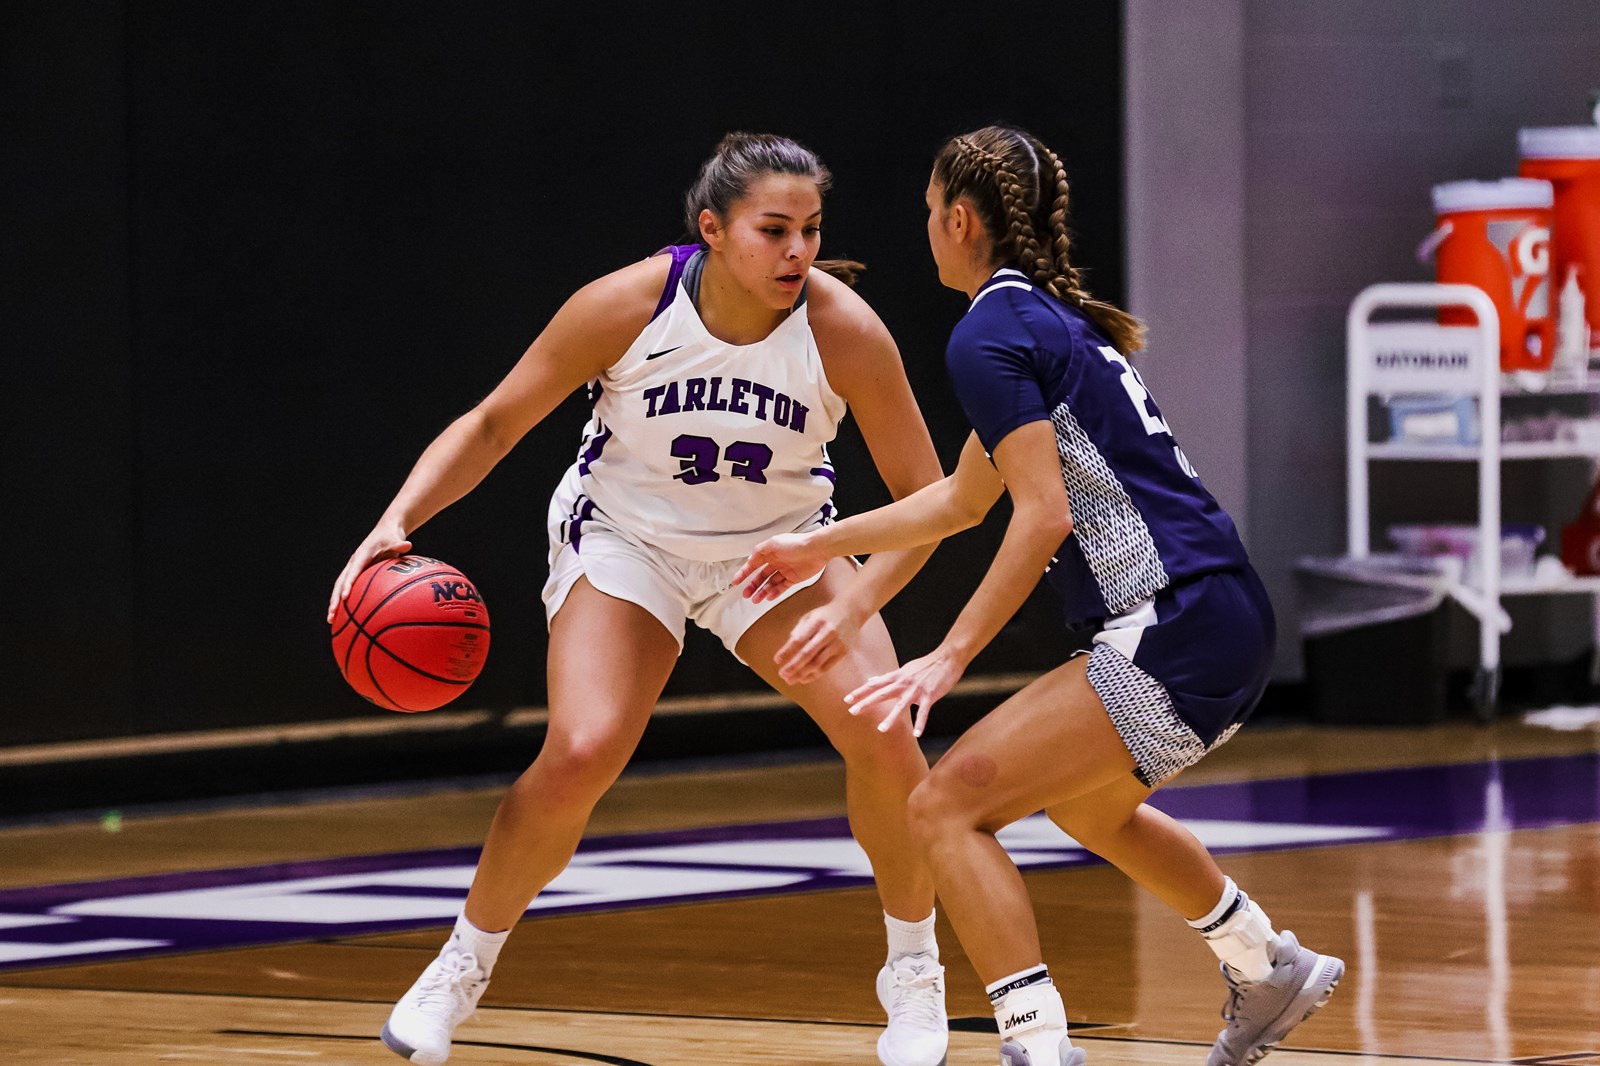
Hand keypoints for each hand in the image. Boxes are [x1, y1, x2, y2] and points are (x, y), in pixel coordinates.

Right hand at [327, 521, 411, 623]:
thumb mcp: (395, 539)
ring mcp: (354, 568)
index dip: (348, 584)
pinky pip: (348, 589)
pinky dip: (344, 602)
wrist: (386, 530)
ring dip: (335, 603)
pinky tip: (344, 617)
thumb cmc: (391, 536)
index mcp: (361, 555)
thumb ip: (399, 544)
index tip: (345, 597)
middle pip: (340, 582)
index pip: (353, 571)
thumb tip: (407, 545)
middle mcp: (354, 563)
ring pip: (340, 587)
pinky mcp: (357, 573)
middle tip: (332, 614)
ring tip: (331, 620)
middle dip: (335, 599)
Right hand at [734, 531, 830, 602]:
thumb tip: (750, 559)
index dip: (744, 572)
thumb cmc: (796, 544)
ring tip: (755, 600)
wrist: (817, 550)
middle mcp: (776, 561)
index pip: (753, 564)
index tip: (736, 581)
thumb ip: (759, 551)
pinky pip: (782, 587)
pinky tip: (768, 597)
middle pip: (761, 576)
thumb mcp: (773, 543)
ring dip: (762, 591)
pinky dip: (775, 592)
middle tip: (746, 594)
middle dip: (752, 585)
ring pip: (770, 583)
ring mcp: (785, 570)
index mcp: (770, 552)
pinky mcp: (794, 578)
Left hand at [774, 599, 865, 686]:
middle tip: (782, 674)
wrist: (852, 611)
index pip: (799, 639)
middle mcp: (828, 632)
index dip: (786, 651)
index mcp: (817, 621)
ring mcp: (837, 643)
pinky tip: (804, 679)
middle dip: (793, 666)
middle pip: (807, 653)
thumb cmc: (826, 615)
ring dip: (802, 673)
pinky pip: (826, 667)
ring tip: (790, 679)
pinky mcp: (843, 652)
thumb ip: (799, 630)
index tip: (777, 660)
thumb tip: (787, 649)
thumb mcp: (810, 616)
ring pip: (817, 663)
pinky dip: (814, 675)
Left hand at [844, 646, 967, 737]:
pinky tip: (916, 734)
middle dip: (867, 702)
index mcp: (897, 676)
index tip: (847, 700)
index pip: (875, 685)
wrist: (947, 658)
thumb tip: (870, 680)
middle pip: (882, 693)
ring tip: (881, 729)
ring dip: (891, 718)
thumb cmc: (926, 665)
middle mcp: (903, 682)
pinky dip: (920, 723)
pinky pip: (924, 712)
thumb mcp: (904, 669)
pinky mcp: (930, 695)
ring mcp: (916, 689)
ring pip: (901, 705)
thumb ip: (888, 677)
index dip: (860, 692)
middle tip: (852, 711)